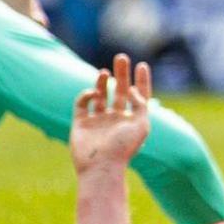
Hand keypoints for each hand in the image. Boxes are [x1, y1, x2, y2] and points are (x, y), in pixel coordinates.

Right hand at [69, 54, 150, 174]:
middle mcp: (115, 120)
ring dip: (102, 82)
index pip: (139, 96)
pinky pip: (82, 104)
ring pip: (100, 96)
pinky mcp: (81, 124)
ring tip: (104, 72)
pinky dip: (86, 95)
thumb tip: (132, 89)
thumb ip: (140, 104)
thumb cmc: (123, 148)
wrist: (100, 167)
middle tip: (121, 57)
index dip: (142, 81)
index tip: (142, 65)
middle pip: (119, 91)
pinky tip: (93, 93)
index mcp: (132, 121)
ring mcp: (98, 122)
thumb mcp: (141, 125)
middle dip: (121, 74)